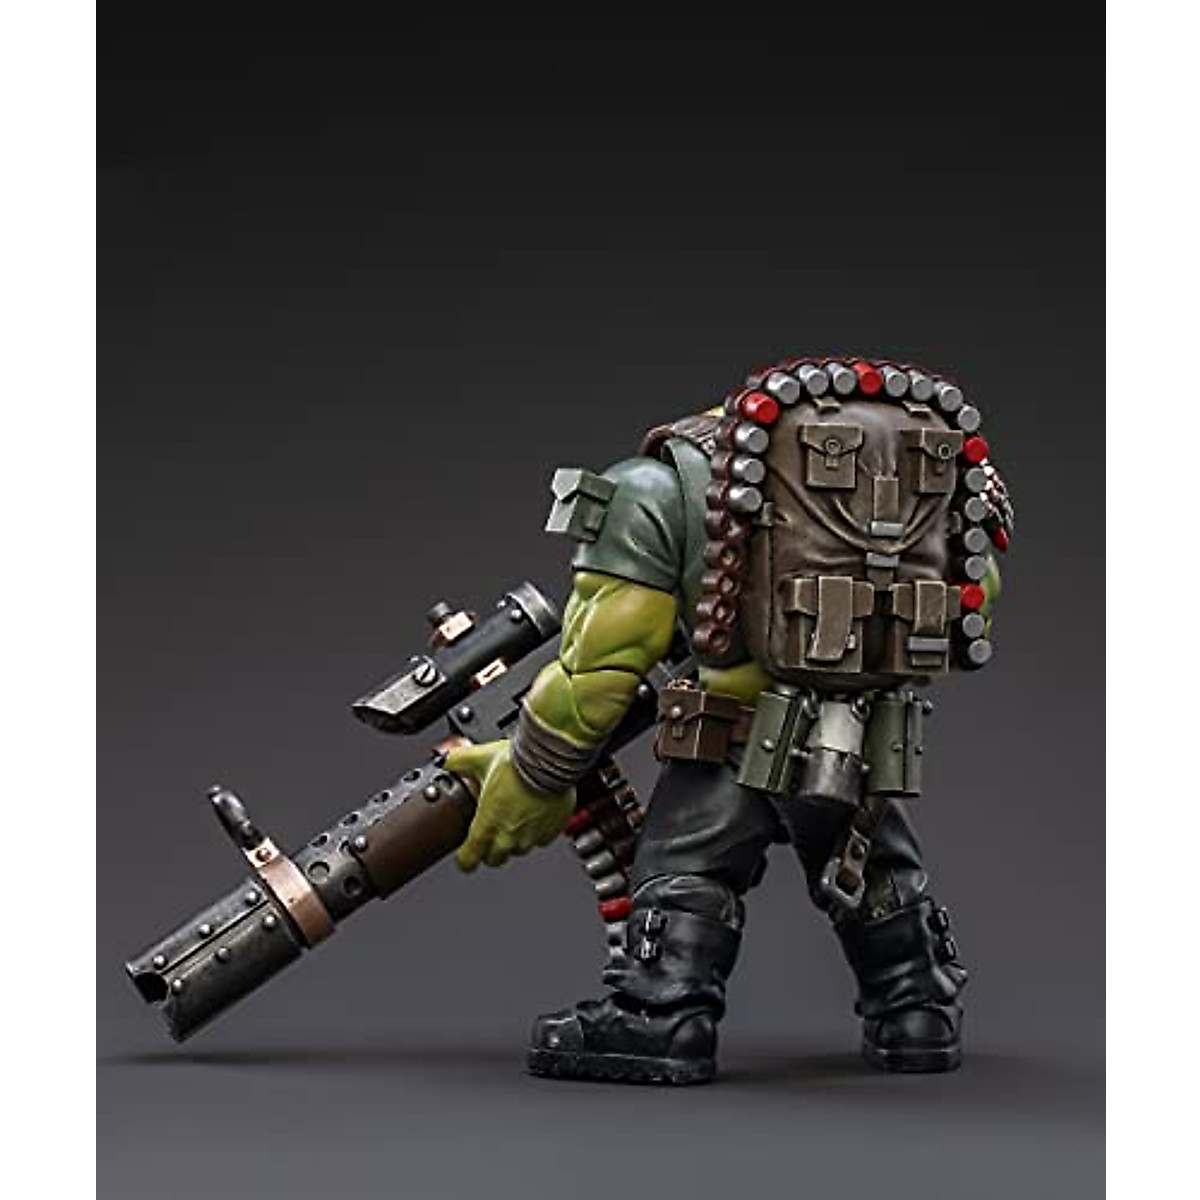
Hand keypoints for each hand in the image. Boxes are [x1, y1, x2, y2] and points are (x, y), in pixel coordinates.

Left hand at [445, 740, 574, 870]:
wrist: (550, 761)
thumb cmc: (518, 763)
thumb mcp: (480, 758)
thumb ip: (459, 760)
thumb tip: (446, 760)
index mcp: (486, 824)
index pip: (469, 860)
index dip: (465, 858)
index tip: (466, 853)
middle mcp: (508, 836)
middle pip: (494, 859)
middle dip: (490, 848)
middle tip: (492, 827)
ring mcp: (531, 837)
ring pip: (518, 850)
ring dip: (514, 839)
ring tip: (515, 815)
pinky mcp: (550, 833)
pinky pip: (540, 840)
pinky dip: (536, 831)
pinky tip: (534, 812)